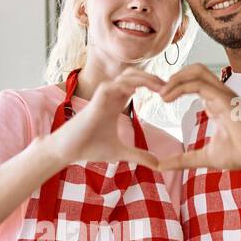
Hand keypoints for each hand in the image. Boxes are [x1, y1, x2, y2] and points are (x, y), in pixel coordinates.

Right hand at [50, 68, 165, 167]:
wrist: (68, 150)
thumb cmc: (90, 148)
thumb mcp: (120, 153)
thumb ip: (139, 155)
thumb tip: (158, 164)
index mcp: (117, 102)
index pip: (138, 84)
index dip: (155, 85)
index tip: (170, 95)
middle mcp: (111, 95)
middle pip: (135, 75)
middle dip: (154, 78)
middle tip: (171, 89)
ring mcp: (103, 95)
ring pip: (127, 76)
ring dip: (145, 79)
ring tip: (162, 88)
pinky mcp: (96, 99)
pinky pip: (114, 85)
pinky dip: (128, 85)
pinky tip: (141, 91)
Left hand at [154, 64, 240, 171]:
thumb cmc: (240, 155)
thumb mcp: (204, 157)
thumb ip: (182, 160)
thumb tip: (160, 167)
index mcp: (218, 104)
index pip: (196, 83)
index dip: (177, 86)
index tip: (162, 98)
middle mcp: (221, 95)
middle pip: (196, 70)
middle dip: (175, 76)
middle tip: (159, 91)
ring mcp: (224, 94)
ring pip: (197, 71)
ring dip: (176, 78)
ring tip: (162, 93)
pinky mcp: (224, 98)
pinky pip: (198, 84)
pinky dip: (180, 87)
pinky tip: (167, 97)